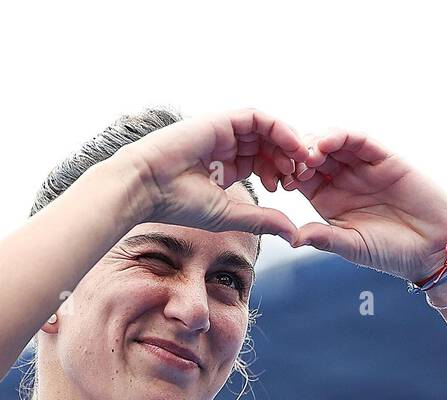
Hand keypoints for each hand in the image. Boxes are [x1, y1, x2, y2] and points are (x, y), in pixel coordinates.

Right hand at [117, 108, 307, 244]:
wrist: (147, 187)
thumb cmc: (178, 204)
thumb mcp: (230, 215)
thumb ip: (262, 220)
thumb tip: (293, 234)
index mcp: (224, 167)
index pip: (261, 162)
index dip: (280, 173)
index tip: (289, 190)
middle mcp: (224, 147)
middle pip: (267, 145)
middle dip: (287, 159)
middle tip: (299, 177)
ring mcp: (223, 131)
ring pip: (266, 130)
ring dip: (287, 144)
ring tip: (299, 163)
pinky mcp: (221, 120)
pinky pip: (258, 118)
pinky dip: (278, 129)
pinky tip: (291, 146)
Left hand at [287, 128, 446, 283]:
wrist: (432, 248)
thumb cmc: (390, 252)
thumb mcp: (352, 247)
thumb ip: (324, 238)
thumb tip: (292, 238)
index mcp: (328, 199)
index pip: (301, 177)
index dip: (288, 174)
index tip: (279, 181)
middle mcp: (343, 179)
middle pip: (314, 155)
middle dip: (298, 154)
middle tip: (289, 163)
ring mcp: (363, 167)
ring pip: (334, 143)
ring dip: (316, 143)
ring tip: (306, 155)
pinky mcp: (384, 158)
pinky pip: (360, 141)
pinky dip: (341, 137)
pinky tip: (326, 144)